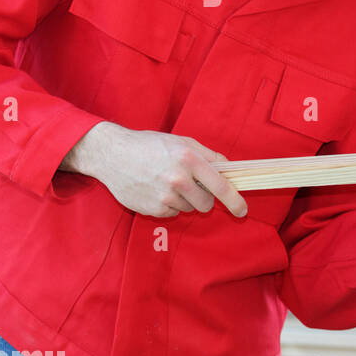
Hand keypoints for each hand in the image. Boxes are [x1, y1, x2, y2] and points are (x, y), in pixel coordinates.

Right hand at [61, 121, 247, 217]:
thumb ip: (208, 155)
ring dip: (184, 200)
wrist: (112, 154)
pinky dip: (169, 205)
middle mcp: (178, 179)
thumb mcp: (182, 142)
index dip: (235, 201)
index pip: (220, 186)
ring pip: (189, 209)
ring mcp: (164, 196)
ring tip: (167, 183)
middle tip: (190, 185)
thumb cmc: (150, 145)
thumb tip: (230, 169)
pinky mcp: (153, 209)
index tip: (243, 210)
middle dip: (204, 198)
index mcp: (189, 159)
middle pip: (206, 203)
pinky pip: (172, 213)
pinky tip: (156, 190)